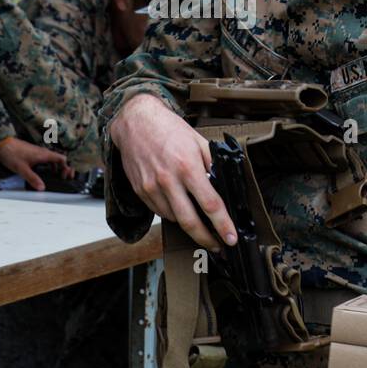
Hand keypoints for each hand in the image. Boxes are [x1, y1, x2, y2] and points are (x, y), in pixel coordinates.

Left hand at [0, 136, 72, 189]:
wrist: (2, 144)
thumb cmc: (12, 153)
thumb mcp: (22, 169)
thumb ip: (33, 179)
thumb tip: (42, 188)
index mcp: (43, 155)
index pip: (61, 159)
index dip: (66, 167)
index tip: (65, 176)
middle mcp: (42, 152)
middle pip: (58, 159)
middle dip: (63, 168)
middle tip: (63, 178)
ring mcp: (38, 152)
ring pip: (51, 159)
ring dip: (55, 167)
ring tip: (55, 176)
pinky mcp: (33, 153)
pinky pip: (45, 159)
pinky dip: (48, 165)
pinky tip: (43, 172)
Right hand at [107, 93, 232, 250]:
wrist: (135, 121)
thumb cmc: (168, 129)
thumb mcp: (198, 141)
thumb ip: (212, 164)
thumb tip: (223, 185)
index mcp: (187, 166)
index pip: (210, 204)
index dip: (223, 225)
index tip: (231, 238)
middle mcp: (168, 180)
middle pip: (190, 222)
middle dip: (206, 239)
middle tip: (217, 246)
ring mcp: (151, 188)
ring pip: (174, 219)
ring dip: (189, 224)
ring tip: (199, 222)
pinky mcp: (140, 191)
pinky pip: (160, 212)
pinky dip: (172, 213)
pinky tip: (179, 206)